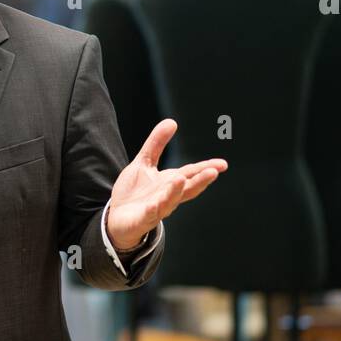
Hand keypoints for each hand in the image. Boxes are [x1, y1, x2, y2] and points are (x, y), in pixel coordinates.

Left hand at [106, 118, 226, 249]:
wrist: (118, 219)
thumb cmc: (135, 192)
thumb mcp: (144, 163)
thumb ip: (156, 144)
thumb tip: (172, 121)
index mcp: (170, 183)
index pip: (190, 173)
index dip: (206, 168)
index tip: (222, 164)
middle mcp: (167, 196)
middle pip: (186, 188)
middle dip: (200, 180)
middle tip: (214, 171)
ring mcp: (156, 208)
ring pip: (169, 201)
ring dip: (176, 192)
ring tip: (180, 180)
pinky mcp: (142, 218)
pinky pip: (149, 214)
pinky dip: (154, 209)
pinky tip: (155, 204)